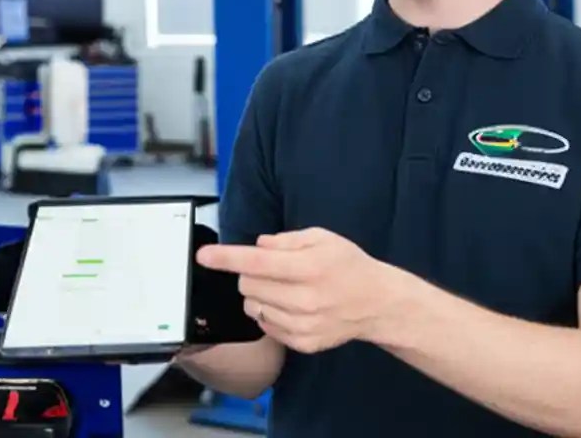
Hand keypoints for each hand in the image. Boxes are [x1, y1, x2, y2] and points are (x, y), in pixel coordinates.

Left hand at [195, 228, 401, 354]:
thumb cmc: (348, 265)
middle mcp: (305, 298)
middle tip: (270, 270)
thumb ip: (285, 240)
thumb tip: (257, 246)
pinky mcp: (302, 343)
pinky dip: (269, 313)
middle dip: (249, 274)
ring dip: (258, 294)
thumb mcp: (321, 238)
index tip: (203, 256)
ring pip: (253, 306)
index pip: (256, 263)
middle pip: (248, 285)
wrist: (377, 303)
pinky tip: (290, 305)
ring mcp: (303, 324)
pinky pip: (265, 325)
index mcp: (309, 267)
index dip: (226, 258)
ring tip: (283, 288)